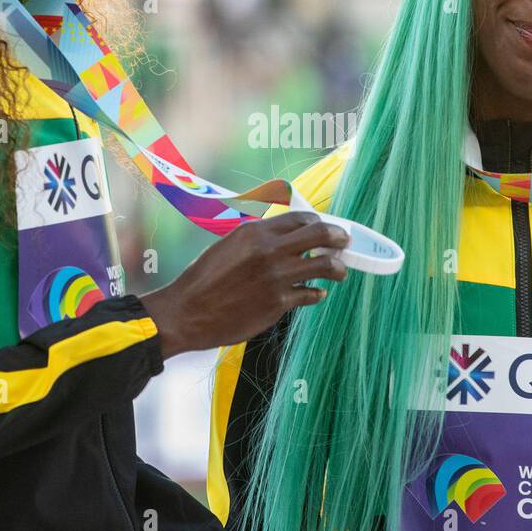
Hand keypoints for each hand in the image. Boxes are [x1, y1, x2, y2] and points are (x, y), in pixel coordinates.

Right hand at [139, 212, 350, 358]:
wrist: (187, 312)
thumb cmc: (203, 279)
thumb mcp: (229, 246)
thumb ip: (258, 240)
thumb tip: (286, 239)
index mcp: (255, 231)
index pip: (300, 218)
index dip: (318, 222)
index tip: (325, 229)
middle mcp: (269, 250)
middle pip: (321, 234)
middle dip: (338, 237)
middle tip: (344, 242)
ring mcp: (277, 277)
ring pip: (325, 265)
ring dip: (337, 268)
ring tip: (339, 272)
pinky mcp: (279, 303)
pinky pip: (311, 295)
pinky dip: (317, 293)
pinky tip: (316, 294)